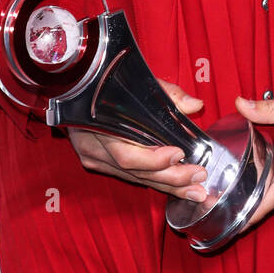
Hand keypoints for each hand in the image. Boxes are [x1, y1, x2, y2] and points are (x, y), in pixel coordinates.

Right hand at [66, 79, 211, 203]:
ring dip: (168, 186)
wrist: (75, 86)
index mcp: (99, 125)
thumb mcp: (137, 82)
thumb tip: (195, 105)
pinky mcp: (99, 163)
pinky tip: (177, 187)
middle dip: (171, 178)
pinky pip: (130, 176)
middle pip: (134, 171)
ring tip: (196, 190)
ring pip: (134, 178)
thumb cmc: (105, 82)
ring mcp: (95, 158)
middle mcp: (94, 147)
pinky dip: (155, 181)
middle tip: (198, 177)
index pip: (125, 154)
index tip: (179, 153)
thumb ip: (167, 94)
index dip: (153, 160)